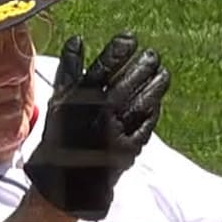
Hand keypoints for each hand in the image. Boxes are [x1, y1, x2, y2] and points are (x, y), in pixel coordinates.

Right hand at [24, 32, 169, 219]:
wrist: (65, 184)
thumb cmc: (60, 138)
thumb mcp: (58, 103)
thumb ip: (69, 71)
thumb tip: (77, 39)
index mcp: (78, 102)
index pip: (102, 70)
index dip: (117, 52)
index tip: (130, 38)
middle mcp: (97, 116)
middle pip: (126, 85)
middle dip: (142, 67)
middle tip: (153, 55)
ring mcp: (115, 134)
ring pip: (140, 104)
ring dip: (154, 87)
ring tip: (163, 73)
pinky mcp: (128, 151)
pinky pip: (145, 127)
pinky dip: (152, 112)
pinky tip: (157, 101)